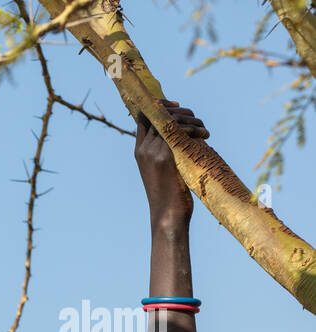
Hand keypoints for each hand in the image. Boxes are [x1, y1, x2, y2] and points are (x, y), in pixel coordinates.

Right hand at [135, 100, 207, 226]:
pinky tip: (205, 136)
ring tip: (204, 130)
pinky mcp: (164, 157)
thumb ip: (165, 150)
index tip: (177, 106)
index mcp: (139, 151)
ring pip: (169, 120)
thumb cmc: (169, 194)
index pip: (144, 118)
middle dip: (180, 112)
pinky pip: (178, 132)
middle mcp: (143, 148)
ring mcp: (152, 152)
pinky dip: (193, 129)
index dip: (160, 107)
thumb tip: (183, 135)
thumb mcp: (164, 169)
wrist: (167, 213)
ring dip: (190, 119)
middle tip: (197, 121)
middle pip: (158, 115)